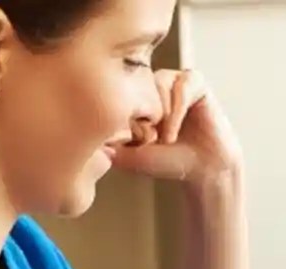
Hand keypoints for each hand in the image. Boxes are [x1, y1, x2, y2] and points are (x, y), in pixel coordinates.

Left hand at [112, 69, 242, 185]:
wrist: (201, 170)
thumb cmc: (168, 161)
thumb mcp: (130, 155)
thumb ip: (109, 144)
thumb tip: (84, 136)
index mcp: (135, 95)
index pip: (119, 86)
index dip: (124, 112)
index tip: (133, 140)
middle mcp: (153, 84)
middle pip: (137, 81)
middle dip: (142, 112)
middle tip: (149, 139)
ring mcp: (174, 80)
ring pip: (158, 82)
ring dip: (161, 112)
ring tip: (165, 138)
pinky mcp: (196, 82)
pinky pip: (182, 85)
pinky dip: (177, 110)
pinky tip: (174, 133)